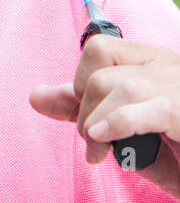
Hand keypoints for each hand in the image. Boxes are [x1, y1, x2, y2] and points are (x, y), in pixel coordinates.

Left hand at [30, 35, 179, 197]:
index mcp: (153, 62)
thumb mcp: (118, 128)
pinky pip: (149, 106)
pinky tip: (108, 140)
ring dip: (97, 125)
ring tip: (102, 152)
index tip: (88, 116)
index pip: (98, 48)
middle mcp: (170, 67)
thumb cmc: (174, 154)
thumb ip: (81, 109)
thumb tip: (37, 96)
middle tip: (94, 144)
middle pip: (102, 73)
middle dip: (85, 112)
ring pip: (119, 88)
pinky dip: (119, 124)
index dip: (81, 83)